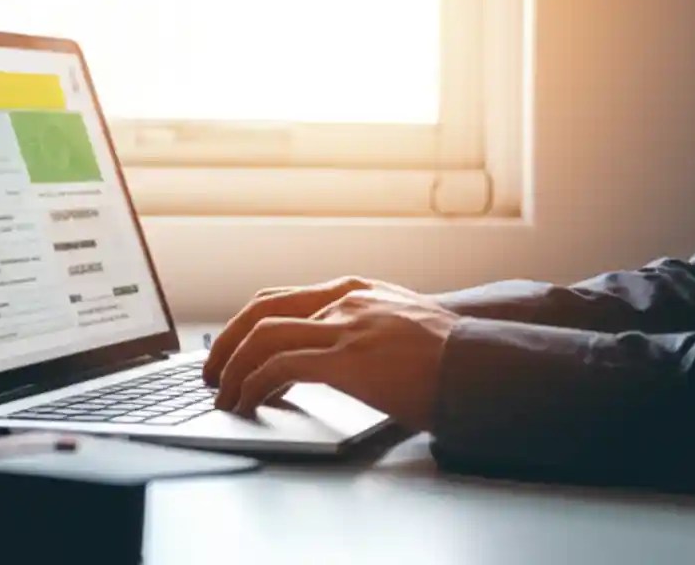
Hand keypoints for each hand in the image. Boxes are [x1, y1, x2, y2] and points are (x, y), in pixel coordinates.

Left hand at [204, 279, 456, 430]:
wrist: (482, 363)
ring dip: (233, 370)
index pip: (282, 298)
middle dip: (226, 344)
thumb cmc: (452, 355)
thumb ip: (368, 330)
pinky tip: (249, 403)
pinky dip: (254, 386)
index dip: (246, 325)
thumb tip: (344, 359)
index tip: (231, 350)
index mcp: (355, 290)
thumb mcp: (403, 325)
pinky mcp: (347, 359)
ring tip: (224, 396)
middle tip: (212, 373)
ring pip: (262, 338)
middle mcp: (344, 301)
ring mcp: (345, 327)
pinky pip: (280, 368)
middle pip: (261, 311)